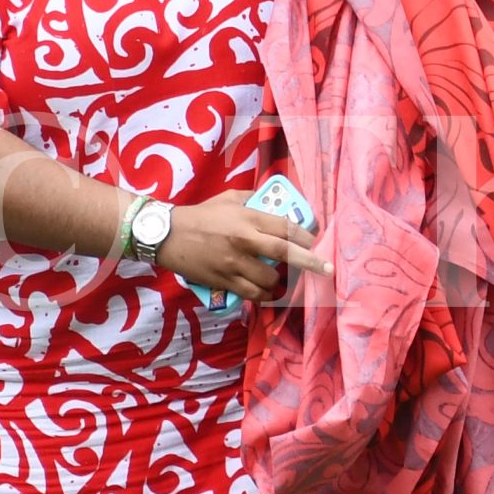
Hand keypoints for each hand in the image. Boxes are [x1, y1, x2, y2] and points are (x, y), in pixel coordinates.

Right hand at [153, 190, 331, 301]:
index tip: (317, 244)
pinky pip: (251, 294)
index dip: (306, 238)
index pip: (286, 228)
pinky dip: (264, 295)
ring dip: (280, 281)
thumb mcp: (229, 199)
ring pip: (269, 279)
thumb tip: (274, 204)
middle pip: (285, 254)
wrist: (166, 235)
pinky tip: (269, 293)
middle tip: (327, 269)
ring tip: (282, 279)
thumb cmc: (200, 214)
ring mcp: (233, 263)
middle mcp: (244, 241)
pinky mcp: (223, 281)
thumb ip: (253, 201)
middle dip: (311, 263)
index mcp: (247, 218)